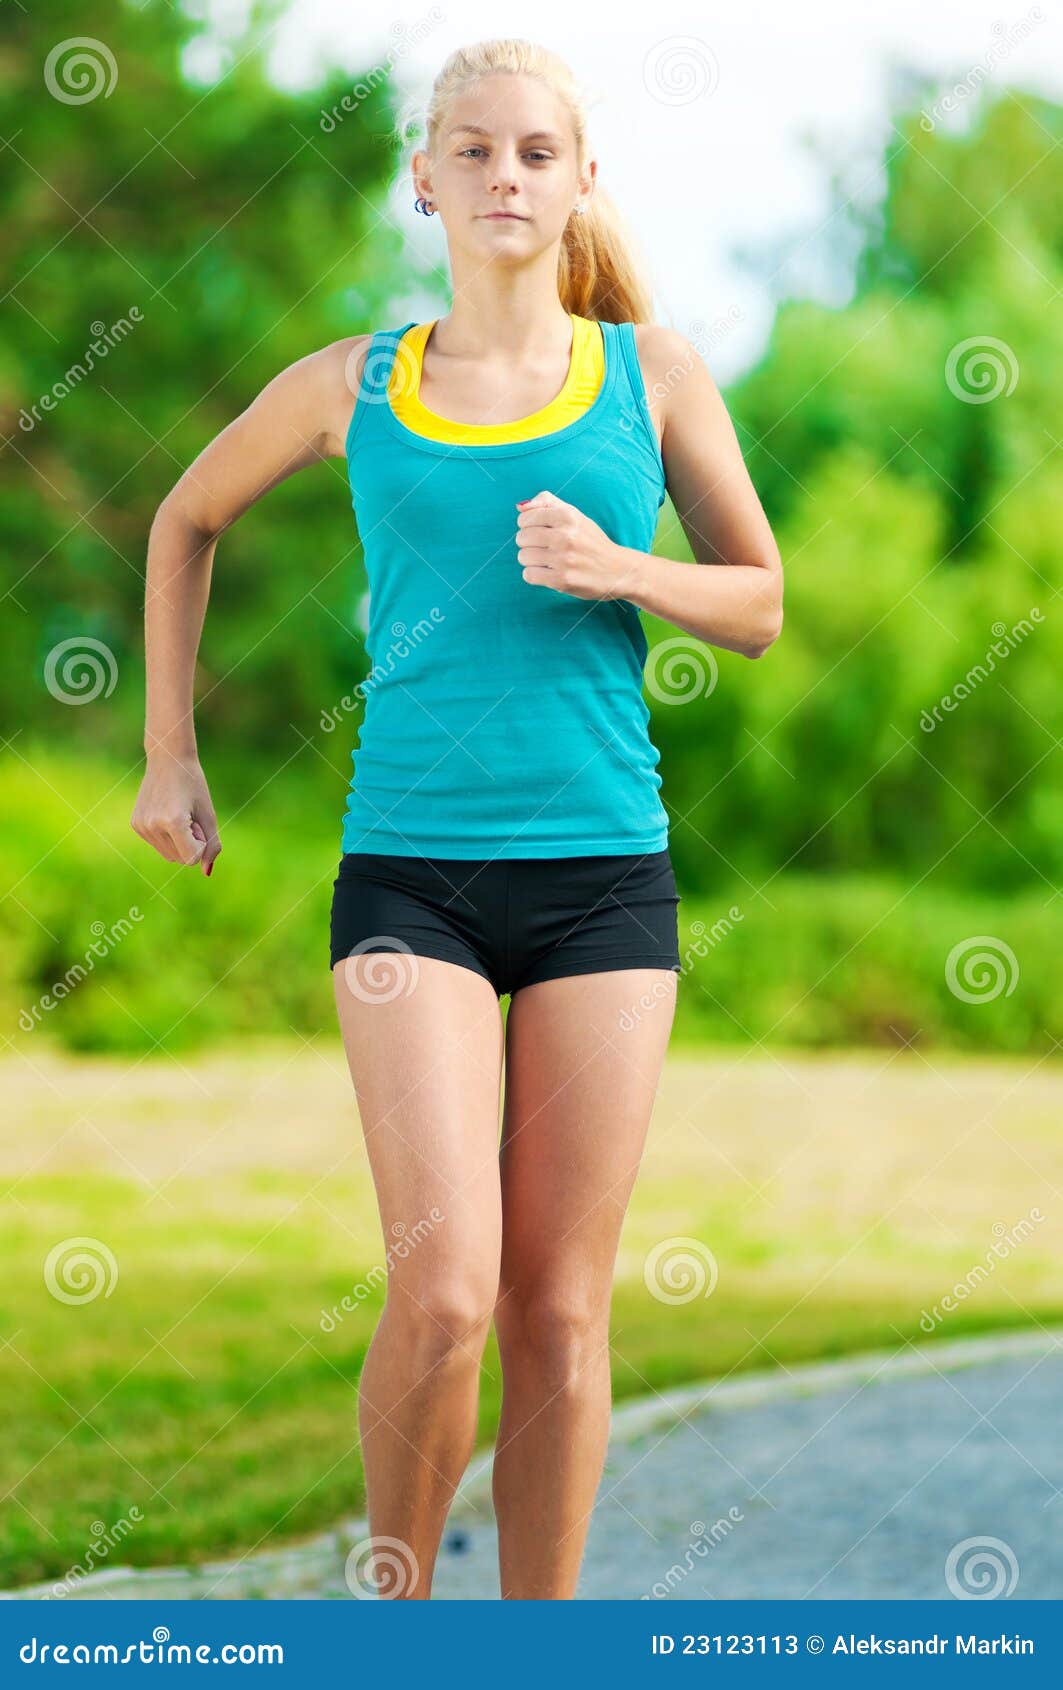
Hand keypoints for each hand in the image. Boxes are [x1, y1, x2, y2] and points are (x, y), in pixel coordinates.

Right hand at [131, 751, 221, 876]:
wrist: (168, 760)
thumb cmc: (194, 785)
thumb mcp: (208, 815)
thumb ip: (212, 845)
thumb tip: (206, 872)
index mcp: (173, 822)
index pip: (192, 859)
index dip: (201, 843)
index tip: (198, 822)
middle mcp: (152, 826)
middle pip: (180, 859)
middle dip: (190, 843)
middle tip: (189, 816)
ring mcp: (141, 826)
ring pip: (169, 855)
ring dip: (179, 842)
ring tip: (178, 814)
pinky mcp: (135, 824)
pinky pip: (158, 845)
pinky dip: (167, 836)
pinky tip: (166, 813)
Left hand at [515, 490, 640, 600]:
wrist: (617, 571)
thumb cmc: (591, 542)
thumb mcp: (575, 515)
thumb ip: (548, 503)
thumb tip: (520, 507)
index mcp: (567, 516)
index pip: (524, 518)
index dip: (528, 526)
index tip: (540, 532)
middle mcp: (565, 536)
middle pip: (521, 538)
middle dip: (528, 544)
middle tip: (544, 548)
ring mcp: (563, 559)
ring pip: (523, 557)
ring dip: (531, 561)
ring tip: (547, 561)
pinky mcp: (562, 580)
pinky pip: (529, 575)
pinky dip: (534, 575)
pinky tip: (547, 573)